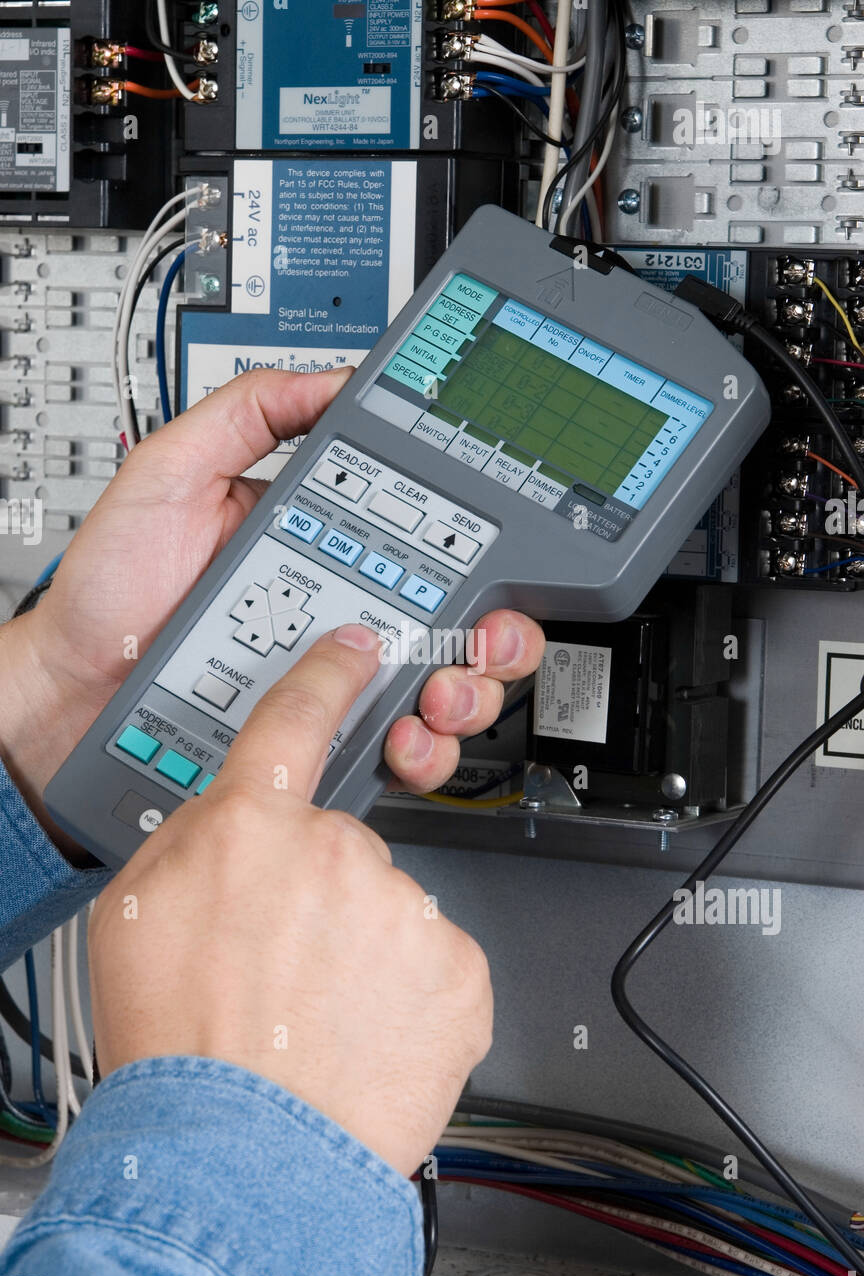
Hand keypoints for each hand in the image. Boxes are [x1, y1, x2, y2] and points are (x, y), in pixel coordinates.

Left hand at [0, 369, 543, 853]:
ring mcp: (334, 676)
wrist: (73, 687)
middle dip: (497, 632)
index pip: (427, 535)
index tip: (496, 552)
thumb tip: (328, 377)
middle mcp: (342, 608)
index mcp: (324, 538)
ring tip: (438, 691)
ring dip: (468, 692)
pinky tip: (402, 735)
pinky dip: (419, 749)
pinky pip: (394, 746)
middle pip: (459, 619)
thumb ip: (245, 414)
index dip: (477, 544)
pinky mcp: (321, 736)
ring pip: (444, 687)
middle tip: (482, 638)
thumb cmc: (112, 588)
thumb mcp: (170, 471)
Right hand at [89, 626, 492, 1176]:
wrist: (237, 1155)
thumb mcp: (135, 914)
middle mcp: (338, 852)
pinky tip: (366, 1036)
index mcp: (253, 827)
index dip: (327, 676)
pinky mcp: (459, 970)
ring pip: (390, 913)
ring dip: (365, 954)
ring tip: (316, 1018)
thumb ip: (193, 841)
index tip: (356, 650)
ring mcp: (406, 910)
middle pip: (342, 849)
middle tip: (280, 970)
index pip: (296, 720)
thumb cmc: (180, 1044)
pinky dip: (411, 1000)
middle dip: (319, 898)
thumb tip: (227, 823)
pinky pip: (436, 967)